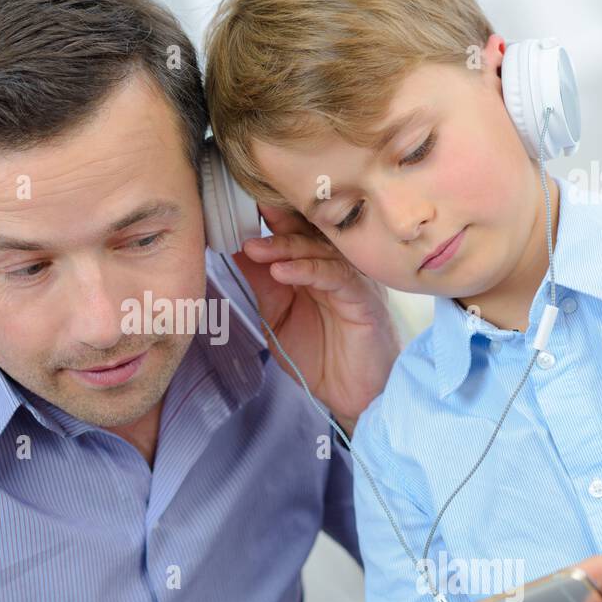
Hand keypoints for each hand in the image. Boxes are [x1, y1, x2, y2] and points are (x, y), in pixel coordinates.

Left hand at [233, 203, 398, 431]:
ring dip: (284, 247)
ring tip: (254, 249)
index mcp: (316, 266)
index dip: (271, 216)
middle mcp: (336, 267)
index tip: (240, 205)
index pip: (295, 231)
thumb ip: (263, 283)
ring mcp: (352, 280)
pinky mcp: (363, 298)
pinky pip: (335, 276)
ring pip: (320, 250)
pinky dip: (307, 270)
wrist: (351, 396)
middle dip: (274, 226)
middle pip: (308, 233)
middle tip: (243, 225)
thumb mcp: (277, 316)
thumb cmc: (320, 356)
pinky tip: (281, 271)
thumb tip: (238, 249)